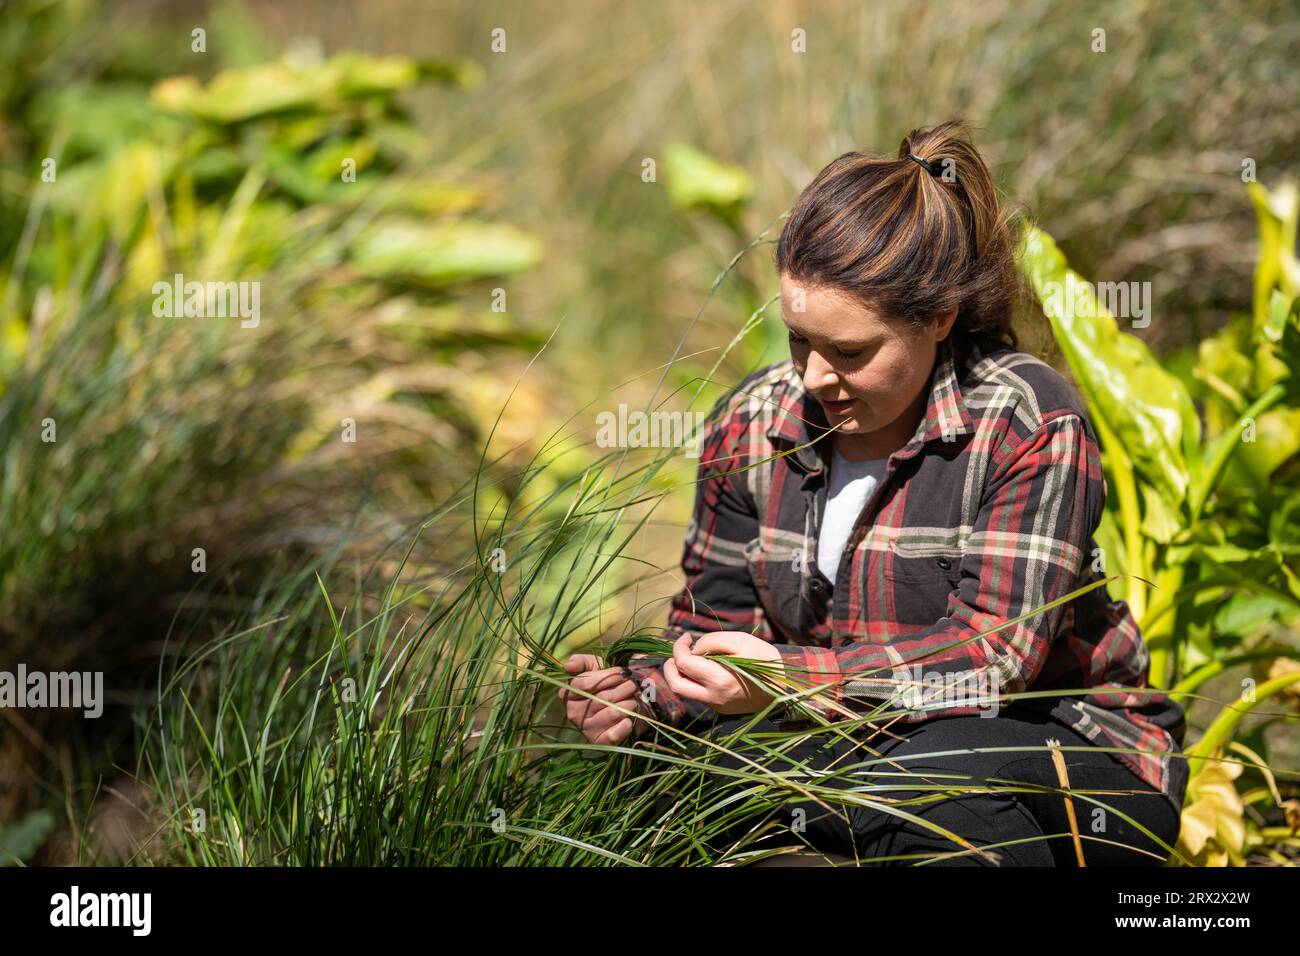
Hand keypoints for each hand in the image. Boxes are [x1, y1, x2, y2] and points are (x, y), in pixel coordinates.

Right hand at [559, 654, 648, 743]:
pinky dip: (626, 724)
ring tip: (632, 700)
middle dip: (623, 688)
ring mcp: (586, 729)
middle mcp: (573, 713)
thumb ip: (581, 661)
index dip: (607, 676)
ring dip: (628, 703)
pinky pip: (615, 733)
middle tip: (633, 684)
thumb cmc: (607, 683)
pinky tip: (629, 718)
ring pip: (613, 712)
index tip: (622, 672)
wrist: (624, 704)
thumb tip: (567, 666)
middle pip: (602, 697)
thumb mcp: (595, 666)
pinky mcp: (600, 742)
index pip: (585, 683)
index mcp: (568, 694)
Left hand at [662, 632, 782, 715]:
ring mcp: (717, 705)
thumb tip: (694, 649)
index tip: (687, 637)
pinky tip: (705, 669)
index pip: (683, 663)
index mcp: (718, 679)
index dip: (679, 647)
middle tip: (677, 652)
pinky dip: (694, 681)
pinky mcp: (722, 708)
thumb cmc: (763, 658)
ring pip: (686, 692)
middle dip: (669, 667)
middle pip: (676, 685)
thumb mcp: (739, 640)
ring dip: (681, 674)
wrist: (784, 684)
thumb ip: (712, 641)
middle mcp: (714, 697)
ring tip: (690, 659)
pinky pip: (699, 695)